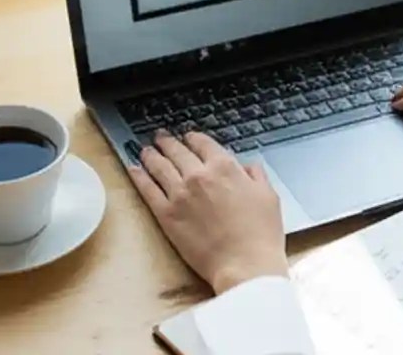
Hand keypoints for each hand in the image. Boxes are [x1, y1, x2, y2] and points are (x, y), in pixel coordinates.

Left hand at [129, 130, 288, 293]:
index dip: (194, 138)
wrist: (244, 264)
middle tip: (160, 138)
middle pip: (177, 151)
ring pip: (159, 166)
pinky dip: (139, 177)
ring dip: (151, 155)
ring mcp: (179, 194)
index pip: (203, 143)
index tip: (189, 137)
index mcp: (224, 167)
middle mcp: (199, 175)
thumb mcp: (268, 196)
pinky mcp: (167, 215)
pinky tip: (134, 170)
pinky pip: (148, 190)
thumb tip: (250, 166)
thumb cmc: (260, 234)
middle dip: (167, 142)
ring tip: (145, 151)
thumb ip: (256, 176)